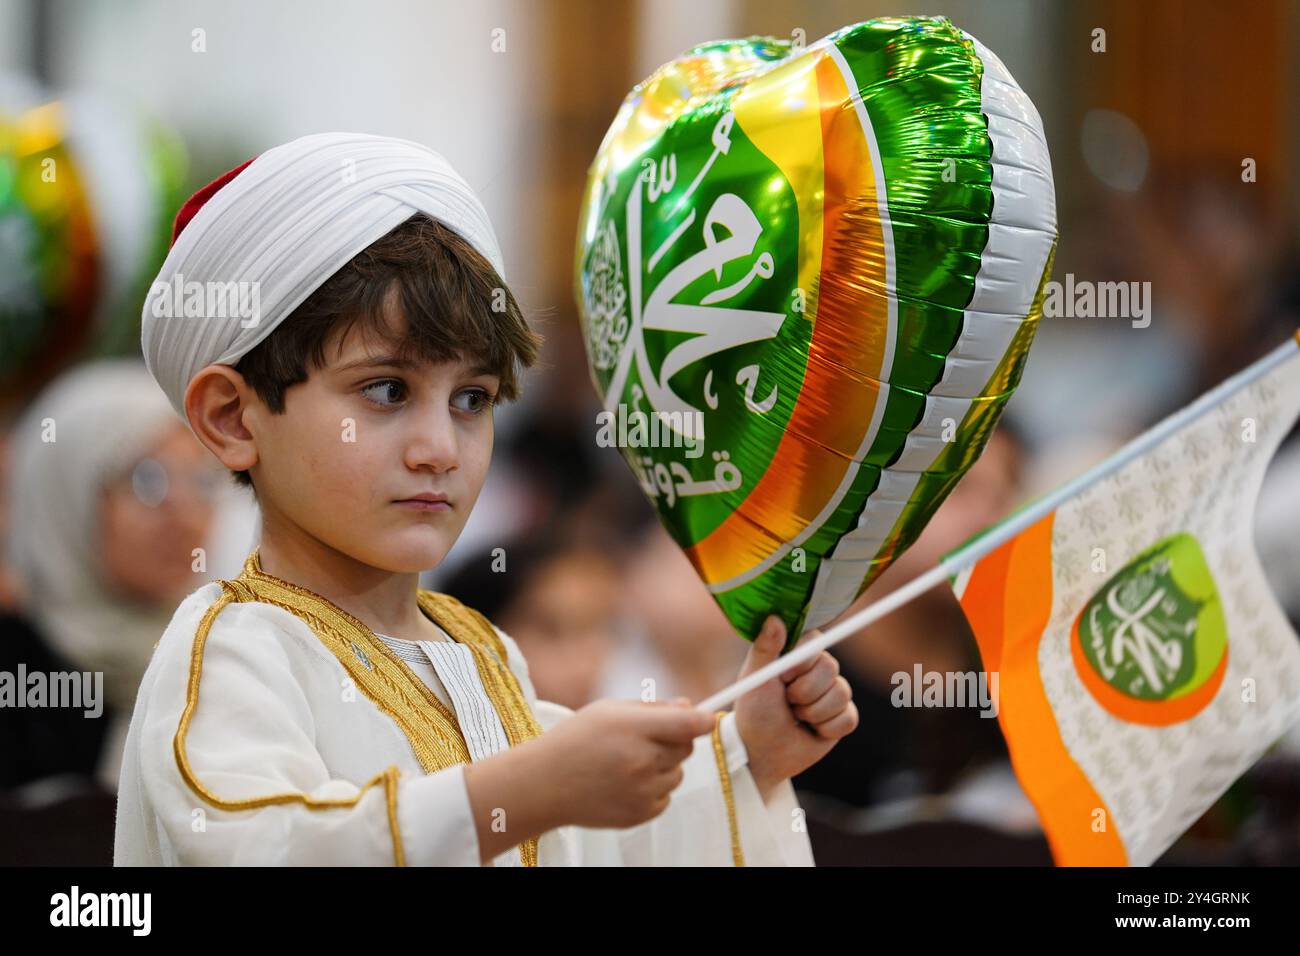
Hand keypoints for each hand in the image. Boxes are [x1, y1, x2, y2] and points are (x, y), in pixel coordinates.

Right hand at [533, 697, 715, 828]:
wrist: (543, 785)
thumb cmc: (575, 741)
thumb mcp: (609, 710)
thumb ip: (653, 708)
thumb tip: (689, 707)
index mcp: (633, 729)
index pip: (689, 724)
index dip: (704, 719)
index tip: (708, 718)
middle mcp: (641, 762)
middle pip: (686, 748)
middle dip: (675, 739)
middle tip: (646, 738)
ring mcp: (641, 791)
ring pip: (677, 773)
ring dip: (663, 765)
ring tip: (629, 762)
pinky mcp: (639, 815)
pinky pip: (665, 797)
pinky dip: (653, 788)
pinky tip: (625, 782)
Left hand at [734, 615, 857, 801]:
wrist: (761, 752)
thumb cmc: (753, 712)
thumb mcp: (754, 678)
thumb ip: (765, 648)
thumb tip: (774, 618)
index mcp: (797, 654)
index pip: (815, 642)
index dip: (801, 663)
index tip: (783, 677)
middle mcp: (818, 669)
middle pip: (830, 668)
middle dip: (804, 692)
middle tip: (787, 702)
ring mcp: (833, 692)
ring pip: (841, 694)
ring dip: (813, 713)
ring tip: (796, 718)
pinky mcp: (843, 717)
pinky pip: (848, 718)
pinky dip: (826, 729)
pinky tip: (811, 731)